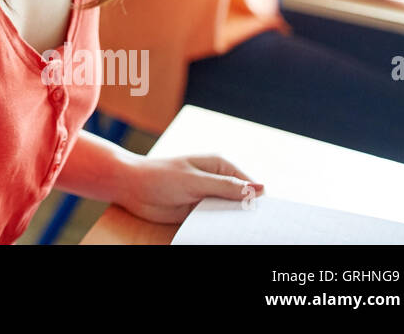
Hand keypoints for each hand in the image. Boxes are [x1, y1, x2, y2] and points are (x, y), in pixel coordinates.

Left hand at [116, 154, 263, 223]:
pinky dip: (221, 229)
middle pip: (242, 201)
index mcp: (220, 166)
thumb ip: (226, 187)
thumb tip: (260, 189)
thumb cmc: (160, 176)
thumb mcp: (195, 181)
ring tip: (247, 237)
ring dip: (235, 224)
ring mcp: (208, 198)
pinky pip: (215, 223)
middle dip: (250, 215)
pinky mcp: (198, 212)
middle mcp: (217, 182)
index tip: (272, 219)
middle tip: (262, 232)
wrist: (131, 187)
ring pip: (230, 214)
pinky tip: (227, 237)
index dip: (262, 201)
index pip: (250, 185)